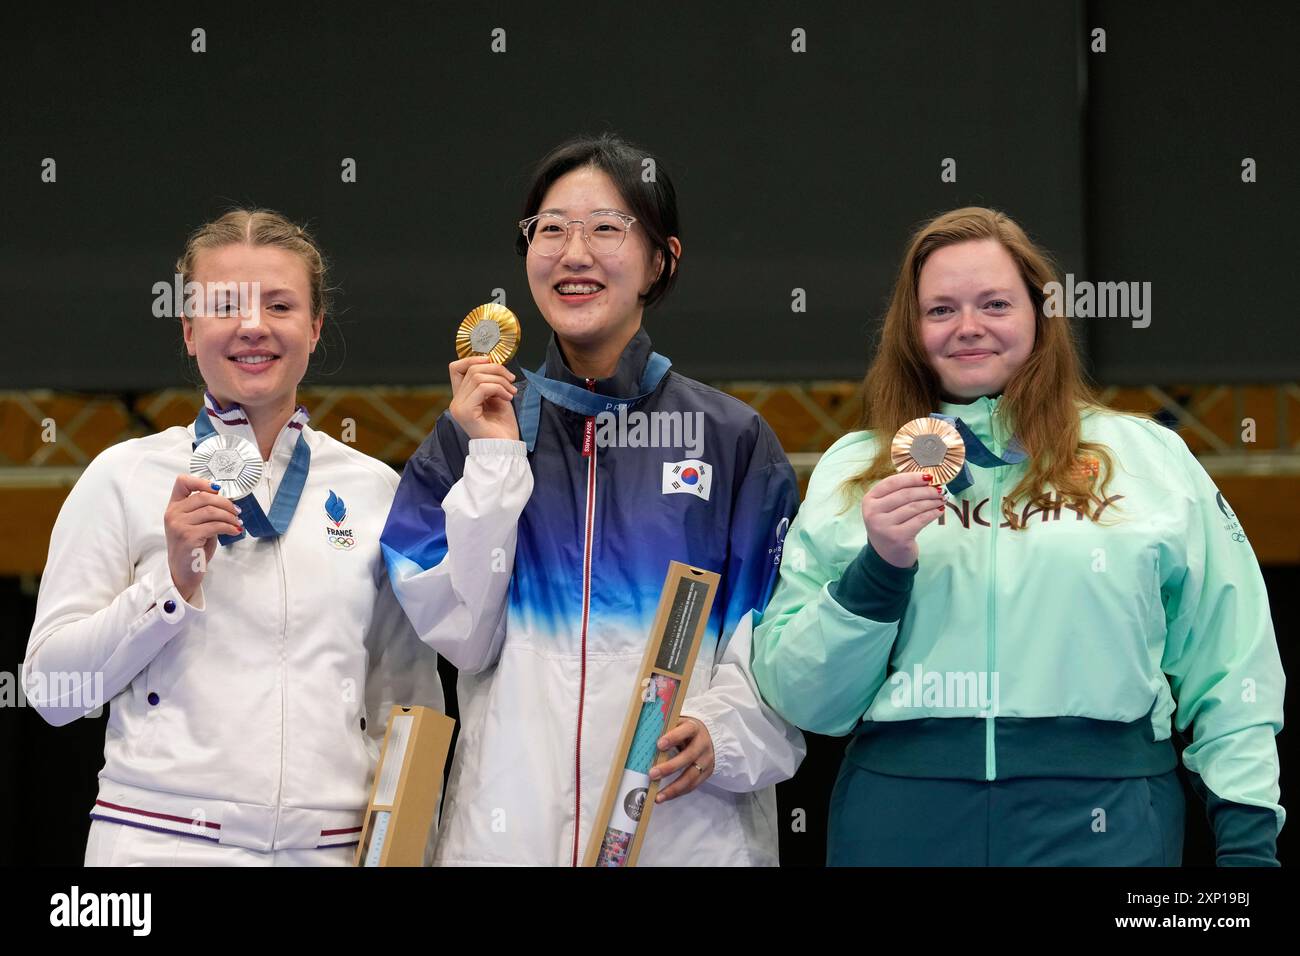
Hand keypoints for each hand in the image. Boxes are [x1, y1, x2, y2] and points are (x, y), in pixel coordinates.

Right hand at [165, 474, 242, 602]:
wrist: (184, 572)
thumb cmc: (193, 547)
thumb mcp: (196, 524)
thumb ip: (204, 510)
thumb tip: (227, 500)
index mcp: (174, 507)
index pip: (182, 482)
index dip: (202, 481)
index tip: (218, 489)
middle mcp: (173, 514)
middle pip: (204, 496)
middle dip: (225, 503)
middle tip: (237, 511)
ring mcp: (178, 525)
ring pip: (211, 511)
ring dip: (230, 516)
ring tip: (237, 522)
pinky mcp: (188, 536)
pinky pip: (215, 526)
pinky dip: (229, 527)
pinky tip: (235, 531)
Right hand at [448, 356, 519, 440]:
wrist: (505, 448)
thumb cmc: (502, 427)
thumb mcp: (497, 397)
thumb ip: (490, 381)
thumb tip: (492, 362)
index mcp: (461, 398)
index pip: (456, 368)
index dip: (473, 359)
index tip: (493, 362)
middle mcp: (456, 402)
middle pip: (472, 369)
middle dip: (496, 370)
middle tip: (511, 380)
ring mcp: (459, 407)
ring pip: (478, 377)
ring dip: (500, 381)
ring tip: (511, 392)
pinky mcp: (466, 412)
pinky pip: (482, 388)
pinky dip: (499, 388)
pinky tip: (508, 398)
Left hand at [650, 716, 713, 801]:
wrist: (708, 737)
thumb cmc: (685, 731)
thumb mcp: (678, 724)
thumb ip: (665, 729)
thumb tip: (643, 737)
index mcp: (694, 728)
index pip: (686, 731)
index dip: (674, 737)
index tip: (659, 745)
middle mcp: (702, 744)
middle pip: (688, 756)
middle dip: (670, 767)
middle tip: (652, 774)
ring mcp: (705, 760)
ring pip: (691, 775)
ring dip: (673, 787)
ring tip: (658, 796)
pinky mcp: (706, 773)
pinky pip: (692, 785)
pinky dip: (678, 792)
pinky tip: (664, 796)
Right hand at [861, 472, 945, 568]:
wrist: (887, 555)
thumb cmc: (889, 526)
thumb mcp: (886, 508)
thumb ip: (898, 493)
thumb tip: (926, 480)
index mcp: (869, 500)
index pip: (892, 482)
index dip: (912, 477)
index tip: (928, 476)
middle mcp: (873, 513)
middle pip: (906, 494)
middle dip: (926, 490)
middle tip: (939, 489)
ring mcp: (884, 526)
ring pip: (914, 507)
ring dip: (931, 501)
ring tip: (941, 499)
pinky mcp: (897, 537)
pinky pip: (920, 520)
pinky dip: (932, 513)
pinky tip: (938, 511)